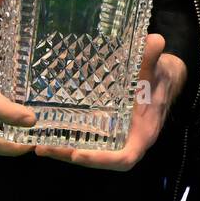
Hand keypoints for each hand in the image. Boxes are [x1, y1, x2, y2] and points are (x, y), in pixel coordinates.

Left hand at [35, 34, 185, 169]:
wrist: (160, 79)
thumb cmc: (159, 76)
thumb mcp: (156, 66)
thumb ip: (152, 56)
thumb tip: (153, 40)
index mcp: (143, 133)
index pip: (125, 158)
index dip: (102, 160)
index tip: (78, 154)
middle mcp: (128, 140)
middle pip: (100, 160)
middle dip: (72, 157)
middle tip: (45, 148)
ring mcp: (115, 136)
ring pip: (90, 151)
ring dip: (65, 151)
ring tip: (39, 146)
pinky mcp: (105, 129)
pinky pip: (87, 138)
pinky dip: (69, 138)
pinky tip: (48, 131)